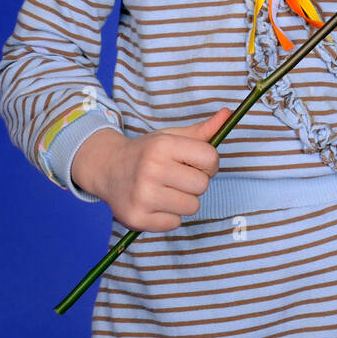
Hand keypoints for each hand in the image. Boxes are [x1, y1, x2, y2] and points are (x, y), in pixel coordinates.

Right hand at [71, 107, 230, 231]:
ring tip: (166, 191)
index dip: (208, 163)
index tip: (195, 164)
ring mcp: (143, 195)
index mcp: (163, 145)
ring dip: (183, 201)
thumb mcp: (171, 137)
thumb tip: (228, 114)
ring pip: (192, 207)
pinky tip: (155, 204)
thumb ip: (202, 130)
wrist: (107, 169)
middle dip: (195, 183)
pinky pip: (175, 223)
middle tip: (177, 178)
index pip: (210, 157)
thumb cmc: (147, 153)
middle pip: (202, 185)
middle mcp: (151, 169)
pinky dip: (169, 216)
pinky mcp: (137, 218)